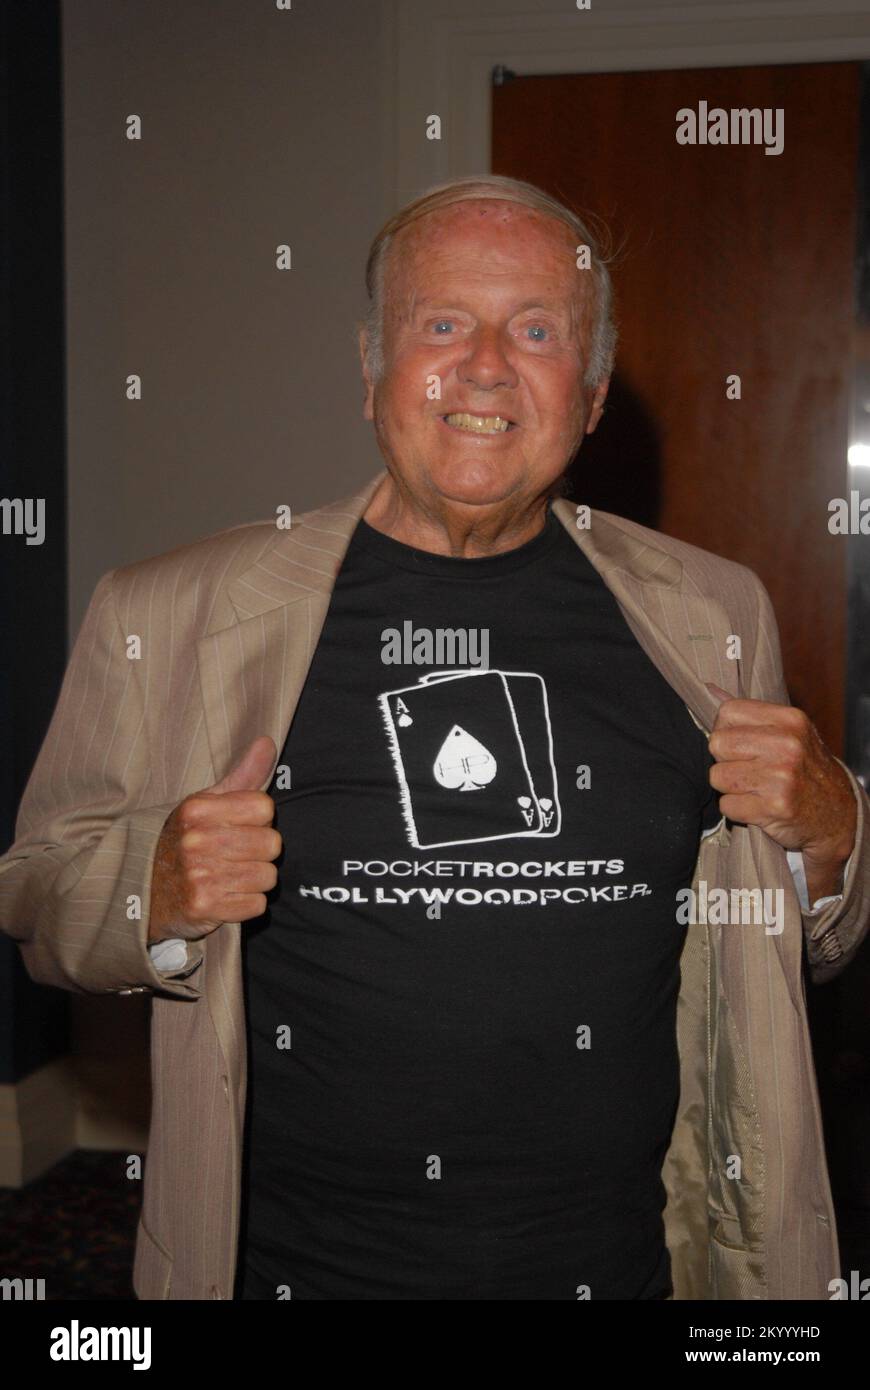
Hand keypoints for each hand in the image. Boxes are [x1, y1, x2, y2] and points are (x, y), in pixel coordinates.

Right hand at [147, 735, 280, 942]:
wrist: (140, 890)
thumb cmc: (182, 842)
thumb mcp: (205, 804)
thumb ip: (242, 776)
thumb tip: (267, 742)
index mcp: (198, 809)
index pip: (265, 807)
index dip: (258, 819)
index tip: (238, 827)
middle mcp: (197, 840)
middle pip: (272, 843)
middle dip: (259, 852)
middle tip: (234, 856)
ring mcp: (199, 875)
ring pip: (268, 876)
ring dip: (254, 880)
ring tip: (229, 877)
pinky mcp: (204, 907)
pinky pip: (257, 905)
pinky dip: (245, 904)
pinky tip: (225, 896)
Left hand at [705, 684, 855, 901]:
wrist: (838, 814)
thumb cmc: (806, 770)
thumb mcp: (791, 733)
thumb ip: (752, 715)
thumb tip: (710, 690)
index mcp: (789, 720)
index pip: (727, 712)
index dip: (726, 730)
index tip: (740, 745)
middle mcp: (787, 745)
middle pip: (717, 744)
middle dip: (725, 760)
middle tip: (748, 769)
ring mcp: (781, 777)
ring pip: (716, 776)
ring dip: (729, 787)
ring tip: (754, 788)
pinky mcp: (774, 807)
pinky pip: (727, 805)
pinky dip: (737, 810)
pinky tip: (759, 806)